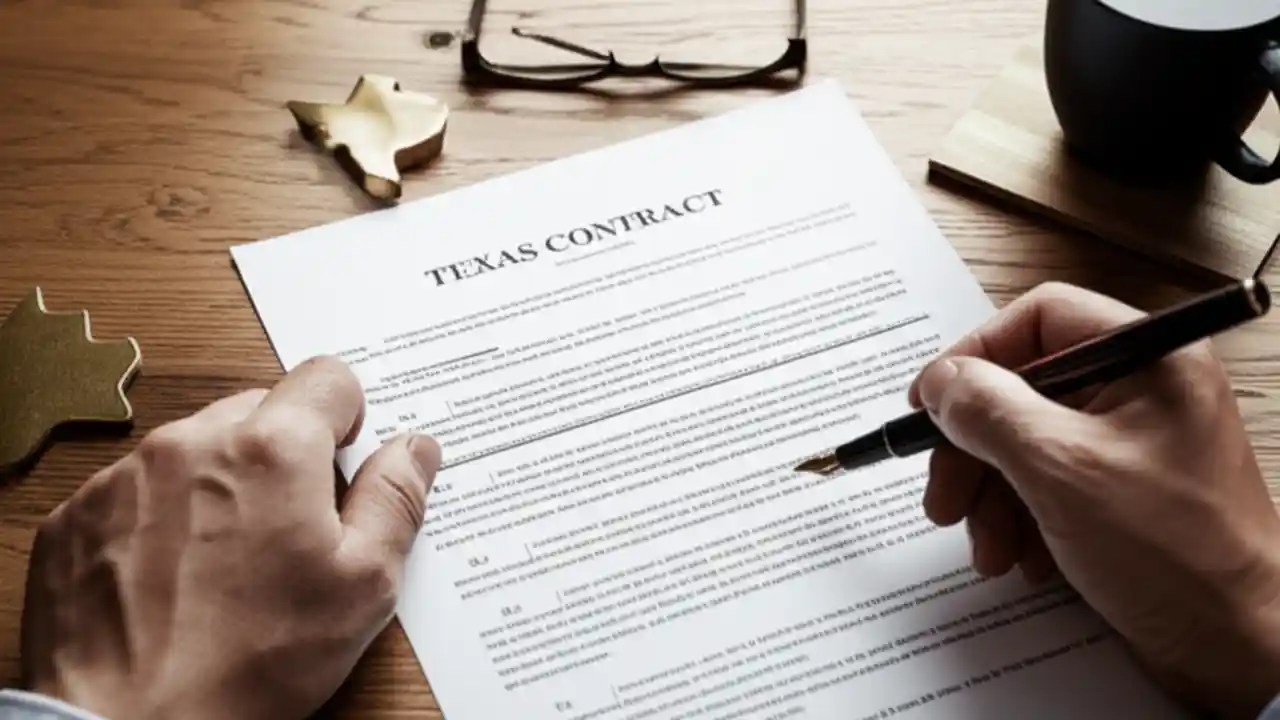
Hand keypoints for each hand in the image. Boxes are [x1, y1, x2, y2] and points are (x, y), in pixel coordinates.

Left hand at [20, 356, 439, 719]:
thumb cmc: (250, 661)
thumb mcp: (362, 587)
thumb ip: (396, 501)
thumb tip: (416, 446)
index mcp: (274, 450)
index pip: (328, 378)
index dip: (347, 418)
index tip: (342, 465)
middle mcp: (193, 442)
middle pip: (260, 410)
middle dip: (283, 454)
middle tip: (292, 530)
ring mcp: (126, 475)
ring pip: (196, 447)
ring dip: (220, 483)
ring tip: (229, 562)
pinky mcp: (78, 514)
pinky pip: (137, 488)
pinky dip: (161, 517)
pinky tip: (174, 577)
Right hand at [907, 282, 1279, 719]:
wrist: (1238, 649)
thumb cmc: (1178, 554)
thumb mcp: (1061, 469)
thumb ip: (989, 412)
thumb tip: (940, 381)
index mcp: (1149, 358)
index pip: (1041, 319)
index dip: (976, 355)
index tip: (932, 400)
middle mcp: (1144, 390)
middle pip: (1024, 389)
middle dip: (974, 448)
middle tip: (945, 494)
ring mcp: (1135, 442)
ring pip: (1029, 442)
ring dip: (991, 495)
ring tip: (986, 546)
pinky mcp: (1125, 492)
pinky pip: (1050, 484)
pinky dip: (1022, 519)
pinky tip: (1021, 559)